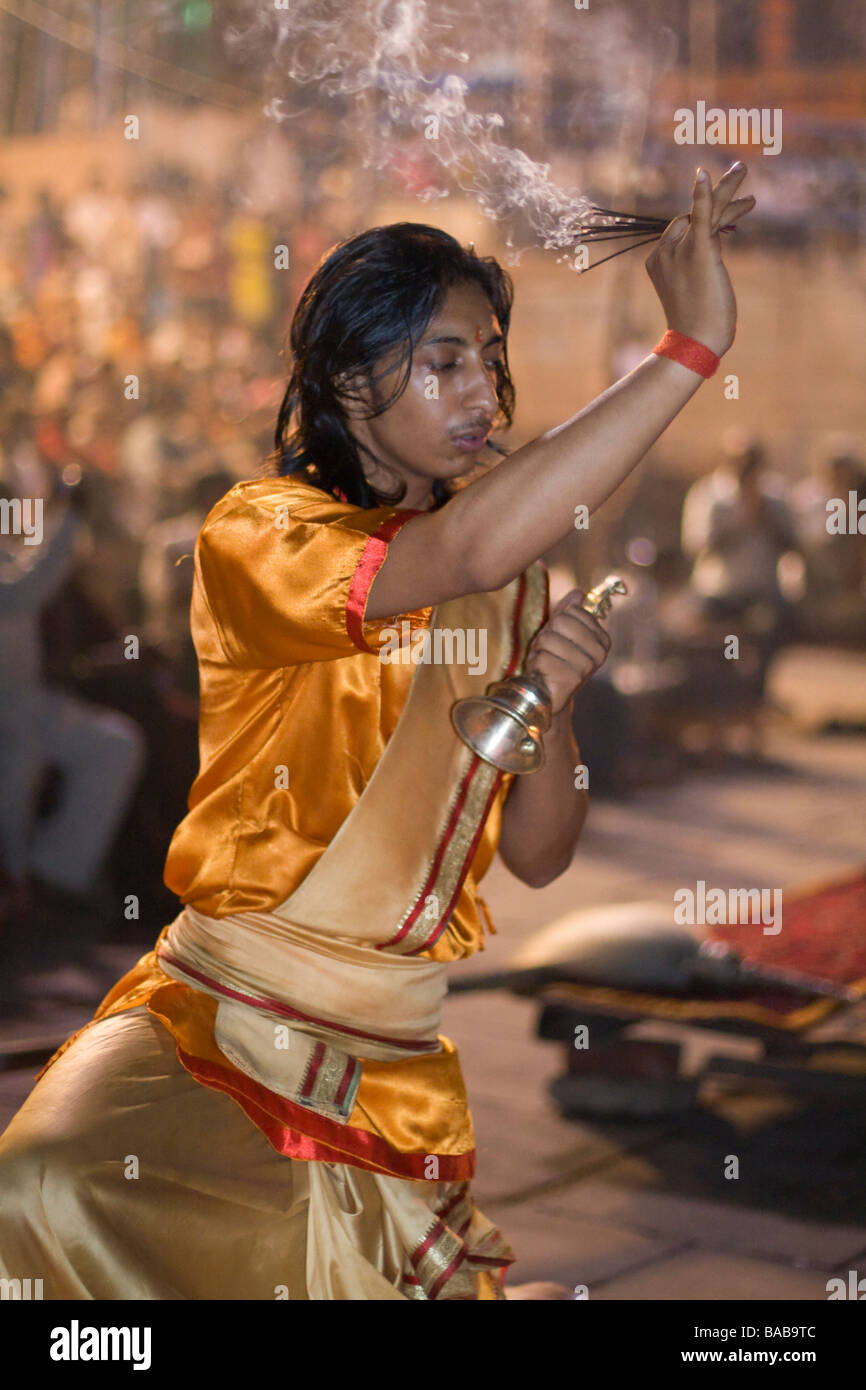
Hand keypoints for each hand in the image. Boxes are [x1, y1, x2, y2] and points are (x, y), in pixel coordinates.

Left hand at [524, 587, 611, 715]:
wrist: (548, 696)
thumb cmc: (553, 661)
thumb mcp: (559, 633)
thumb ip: (568, 612)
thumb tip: (579, 592)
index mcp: (602, 639)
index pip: (571, 612)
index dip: (556, 623)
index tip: (558, 640)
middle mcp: (599, 653)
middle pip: (560, 622)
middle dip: (546, 636)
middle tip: (548, 652)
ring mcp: (587, 667)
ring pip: (548, 639)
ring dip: (538, 651)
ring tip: (544, 663)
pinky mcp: (571, 679)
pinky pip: (542, 658)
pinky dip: (535, 664)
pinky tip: (542, 674)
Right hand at [646, 161, 755, 357]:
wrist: (696, 343)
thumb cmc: (700, 325)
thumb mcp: (699, 289)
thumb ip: (702, 262)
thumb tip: (715, 245)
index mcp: (658, 260)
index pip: (686, 227)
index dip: (710, 218)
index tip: (736, 210)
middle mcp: (664, 251)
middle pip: (694, 215)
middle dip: (719, 194)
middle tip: (740, 170)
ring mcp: (679, 251)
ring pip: (705, 212)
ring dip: (727, 189)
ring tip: (743, 169)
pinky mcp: (698, 252)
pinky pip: (700, 217)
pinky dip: (704, 196)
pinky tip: (704, 175)